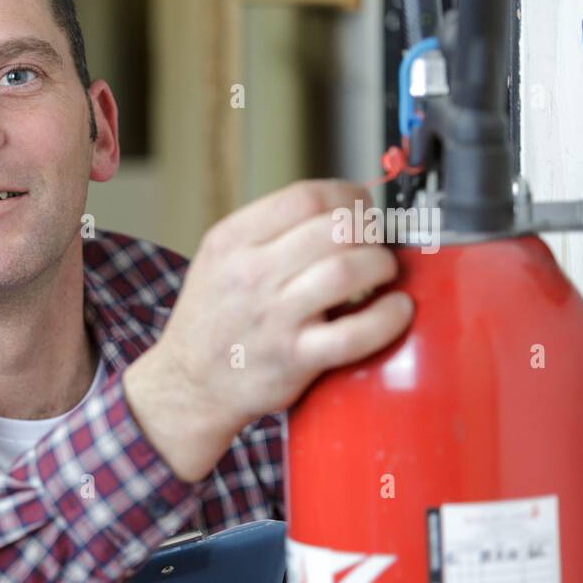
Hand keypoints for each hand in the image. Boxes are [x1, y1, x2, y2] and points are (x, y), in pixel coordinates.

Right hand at [123, 180, 413, 481]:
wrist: (187, 385)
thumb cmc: (213, 323)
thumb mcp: (219, 261)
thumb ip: (268, 234)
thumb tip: (343, 212)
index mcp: (231, 242)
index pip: (307, 197)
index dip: (348, 198)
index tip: (359, 211)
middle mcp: (249, 274)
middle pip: (335, 226)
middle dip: (369, 231)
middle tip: (373, 246)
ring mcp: (272, 317)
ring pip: (347, 270)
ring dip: (381, 266)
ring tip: (381, 276)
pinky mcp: (293, 358)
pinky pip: (355, 333)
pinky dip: (388, 317)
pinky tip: (395, 310)